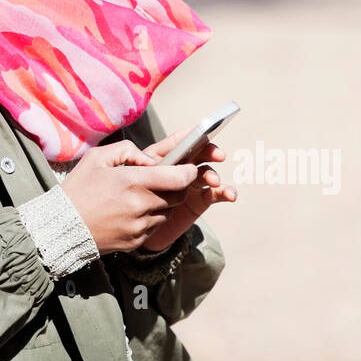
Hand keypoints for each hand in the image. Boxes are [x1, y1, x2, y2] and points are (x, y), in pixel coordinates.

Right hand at [59, 138, 201, 255]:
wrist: (61, 227)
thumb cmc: (78, 189)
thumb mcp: (97, 158)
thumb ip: (128, 150)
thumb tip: (152, 161)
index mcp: (132, 182)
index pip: (179, 178)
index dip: (189, 171)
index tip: (187, 167)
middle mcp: (140, 206)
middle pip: (178, 196)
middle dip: (176, 186)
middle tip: (165, 180)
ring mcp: (140, 227)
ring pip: (168, 212)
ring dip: (163, 203)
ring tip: (142, 196)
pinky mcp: (136, 242)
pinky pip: (155, 227)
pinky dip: (150, 218)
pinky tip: (131, 211)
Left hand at [134, 126, 236, 253]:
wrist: (137, 229)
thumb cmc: (132, 200)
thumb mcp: (130, 179)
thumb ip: (138, 166)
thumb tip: (151, 164)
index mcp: (163, 157)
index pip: (179, 141)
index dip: (193, 134)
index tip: (205, 131)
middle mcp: (179, 168)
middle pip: (198, 153)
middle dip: (209, 151)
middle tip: (218, 155)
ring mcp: (191, 183)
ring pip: (208, 172)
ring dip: (214, 174)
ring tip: (214, 181)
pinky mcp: (200, 200)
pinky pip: (216, 193)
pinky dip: (225, 192)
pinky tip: (230, 195)